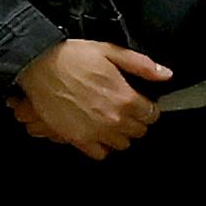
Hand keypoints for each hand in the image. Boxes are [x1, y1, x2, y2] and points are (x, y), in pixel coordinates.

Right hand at [10, 38, 170, 158]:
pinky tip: (98, 134)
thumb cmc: (74, 57)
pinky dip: (102, 147)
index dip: (148, 108)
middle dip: (136, 121)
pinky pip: (100, 154)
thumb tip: (165, 74)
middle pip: (139, 132)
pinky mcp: (78, 139)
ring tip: (112, 122)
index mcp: (126, 98)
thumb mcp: (110, 51)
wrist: (40, 65)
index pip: (151, 115)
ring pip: (122, 144)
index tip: (142, 104)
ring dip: (121, 134)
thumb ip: (141, 65)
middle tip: (126, 111)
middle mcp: (114, 119)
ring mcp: (96, 131)